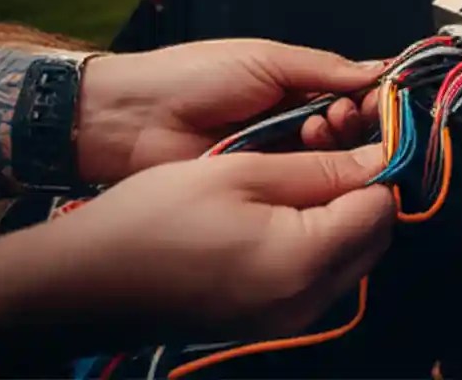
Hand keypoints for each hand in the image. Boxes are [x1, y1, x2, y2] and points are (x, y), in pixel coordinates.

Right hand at [0, 145, 393, 350]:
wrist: (81, 284)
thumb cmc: (152, 218)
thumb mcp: (242, 171)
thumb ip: (320, 168)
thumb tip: (380, 158)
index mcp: (304, 260)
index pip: (380, 208)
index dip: (379, 166)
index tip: (362, 136)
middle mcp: (307, 301)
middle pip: (373, 238)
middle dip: (366, 193)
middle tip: (332, 152)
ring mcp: (289, 320)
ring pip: (351, 259)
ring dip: (343, 218)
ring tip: (302, 179)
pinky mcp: (270, 326)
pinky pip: (320, 280)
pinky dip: (319, 245)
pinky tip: (284, 215)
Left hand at [76, 40, 384, 184]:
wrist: (130, 120)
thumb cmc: (189, 77)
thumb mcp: (264, 59)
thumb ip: (322, 67)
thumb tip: (378, 71)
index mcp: (295, 84)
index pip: (352, 94)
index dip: (371, 98)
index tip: (381, 100)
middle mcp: (293, 121)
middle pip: (349, 129)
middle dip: (355, 122)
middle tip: (342, 118)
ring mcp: (279, 156)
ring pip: (331, 157)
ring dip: (334, 144)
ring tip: (316, 131)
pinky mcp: (263, 187)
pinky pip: (303, 184)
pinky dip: (314, 173)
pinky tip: (310, 159)